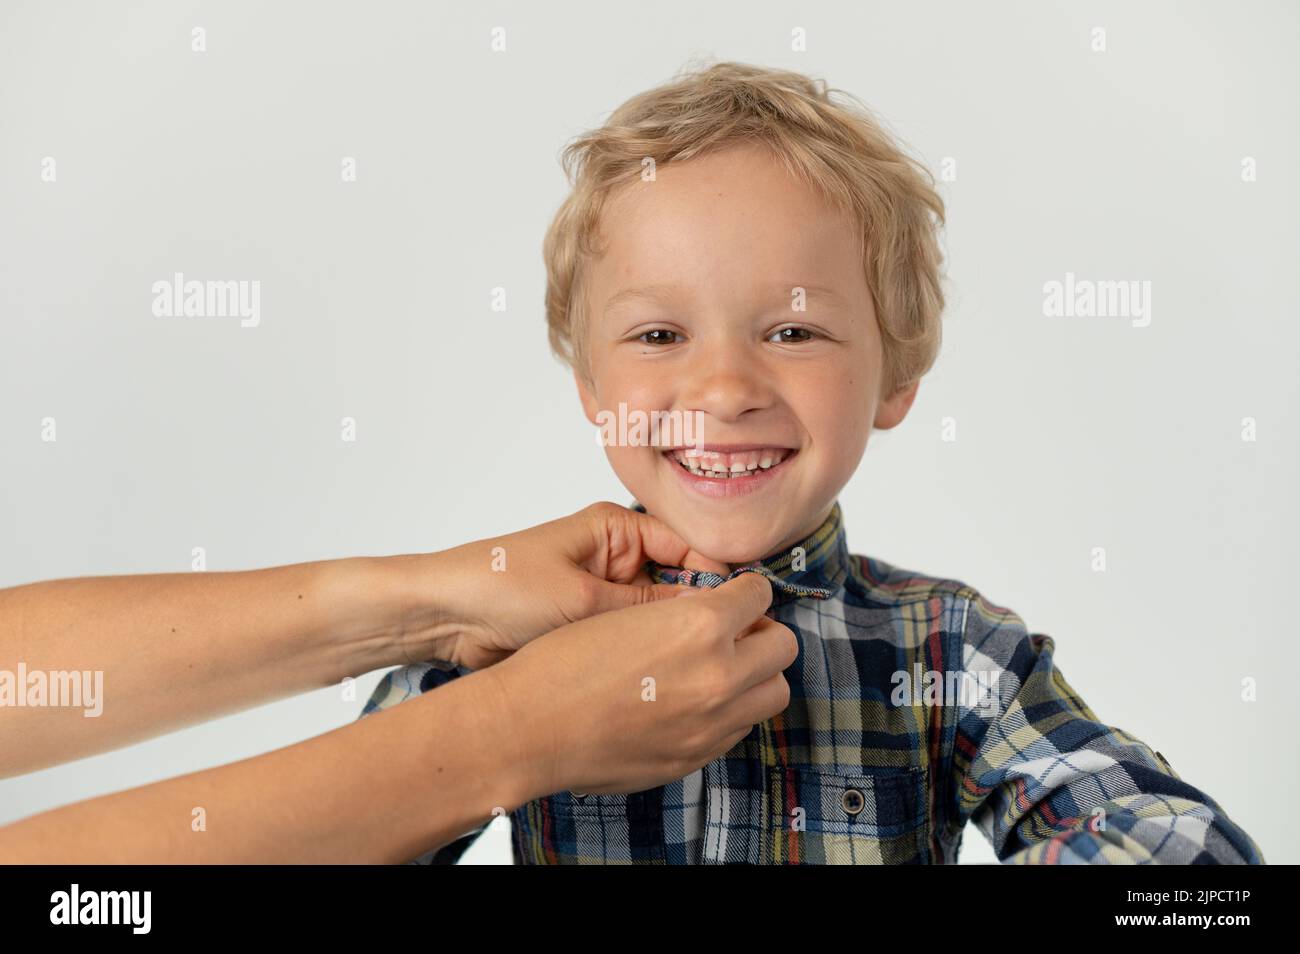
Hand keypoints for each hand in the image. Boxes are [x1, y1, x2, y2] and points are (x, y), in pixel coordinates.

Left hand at [390, 502, 727, 669]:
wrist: (444, 615)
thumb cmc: (500, 585)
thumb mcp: (582, 599)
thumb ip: (645, 609)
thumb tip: (700, 622)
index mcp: (618, 530)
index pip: (689, 551)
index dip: (716, 585)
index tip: (739, 619)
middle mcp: (617, 558)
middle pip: (679, 587)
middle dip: (694, 617)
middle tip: (719, 652)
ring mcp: (604, 593)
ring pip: (658, 618)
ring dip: (667, 640)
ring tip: (689, 668)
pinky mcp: (590, 626)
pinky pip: (631, 639)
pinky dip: (643, 654)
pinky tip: (659, 677)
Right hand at [482, 573, 797, 800]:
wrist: (529, 727)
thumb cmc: (562, 663)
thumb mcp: (626, 611)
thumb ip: (683, 611)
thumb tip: (716, 611)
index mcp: (700, 625)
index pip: (758, 594)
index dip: (745, 591)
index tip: (735, 595)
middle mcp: (719, 675)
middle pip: (782, 645)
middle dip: (762, 632)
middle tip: (735, 632)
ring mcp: (712, 723)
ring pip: (773, 693)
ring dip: (756, 676)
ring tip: (720, 669)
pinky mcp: (697, 756)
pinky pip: (739, 729)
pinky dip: (729, 712)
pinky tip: (694, 703)